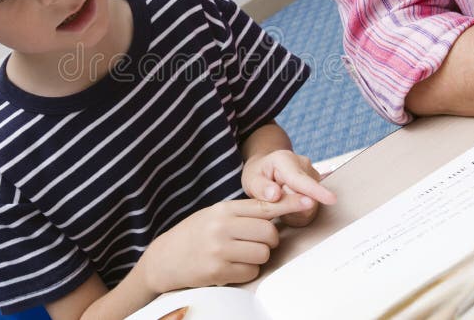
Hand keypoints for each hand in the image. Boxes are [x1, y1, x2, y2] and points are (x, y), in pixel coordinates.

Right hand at [140, 194, 309, 292]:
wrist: (165, 258)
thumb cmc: (196, 234)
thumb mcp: (216, 215)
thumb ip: (243, 213)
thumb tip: (278, 209)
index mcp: (224, 210)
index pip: (264, 206)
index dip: (290, 203)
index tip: (309, 200)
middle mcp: (222, 227)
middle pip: (269, 233)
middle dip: (269, 240)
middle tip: (257, 242)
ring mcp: (220, 250)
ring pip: (263, 254)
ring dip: (258, 257)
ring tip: (240, 254)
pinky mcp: (218, 271)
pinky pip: (251, 272)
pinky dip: (247, 271)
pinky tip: (231, 266)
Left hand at [241, 150, 336, 226]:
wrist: (266, 169)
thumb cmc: (259, 174)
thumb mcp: (251, 180)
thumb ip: (261, 188)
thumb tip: (275, 195)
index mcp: (284, 159)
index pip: (300, 180)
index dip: (315, 191)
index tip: (330, 199)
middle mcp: (304, 164)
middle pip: (306, 196)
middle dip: (289, 204)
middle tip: (273, 197)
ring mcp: (313, 173)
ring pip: (310, 202)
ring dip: (294, 208)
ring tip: (281, 197)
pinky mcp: (318, 184)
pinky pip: (312, 205)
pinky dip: (299, 208)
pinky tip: (290, 199)